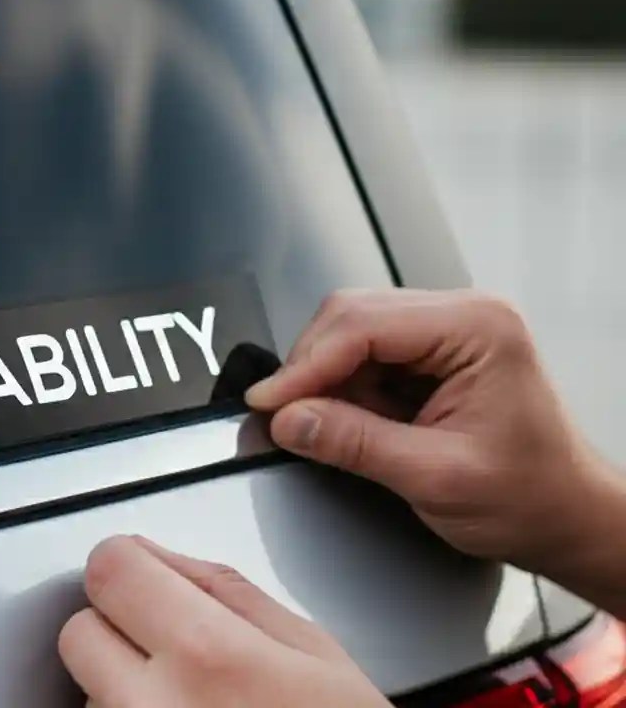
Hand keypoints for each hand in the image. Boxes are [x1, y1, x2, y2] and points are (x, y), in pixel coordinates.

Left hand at [58, 536, 391, 706]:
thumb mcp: (316, 654)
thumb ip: (226, 589)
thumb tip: (159, 555)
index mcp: (208, 656)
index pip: (109, 570)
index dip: (128, 565)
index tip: (143, 576)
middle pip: (80, 633)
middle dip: (117, 629)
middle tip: (174, 651)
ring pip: (89, 692)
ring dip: (123, 688)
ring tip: (194, 707)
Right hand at [245, 289, 625, 615]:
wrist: (564, 517)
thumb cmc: (530, 496)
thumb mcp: (435, 476)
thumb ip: (356, 443)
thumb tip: (290, 420)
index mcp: (477, 329)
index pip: (363, 324)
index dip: (306, 365)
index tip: (268, 403)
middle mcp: (462, 316)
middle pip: (350, 317)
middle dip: (310, 369)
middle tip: (283, 418)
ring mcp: (444, 334)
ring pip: (348, 336)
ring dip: (324, 382)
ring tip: (325, 430)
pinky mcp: (428, 357)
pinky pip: (363, 359)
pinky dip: (341, 392)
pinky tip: (347, 424)